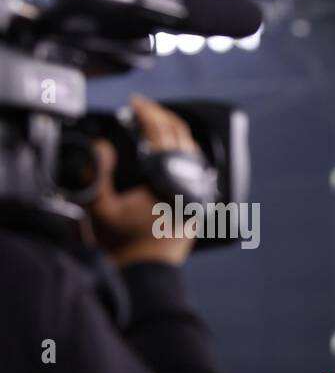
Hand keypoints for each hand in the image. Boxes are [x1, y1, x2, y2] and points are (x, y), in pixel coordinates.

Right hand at [89, 95, 203, 266]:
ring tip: (155, 122)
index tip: (134, 102)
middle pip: (182, 136)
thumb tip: (102, 145)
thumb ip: (97, 173)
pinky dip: (184, 152)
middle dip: (161, 116)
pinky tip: (170, 149)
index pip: (161, 134)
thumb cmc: (123, 243)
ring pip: (193, 150)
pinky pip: (196, 167)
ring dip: (174, 132)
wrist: (147, 270)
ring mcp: (198, 193)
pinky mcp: (199, 202)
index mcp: (168, 180)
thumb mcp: (98, 208)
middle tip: (143, 107)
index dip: (146, 113)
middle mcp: (189, 184)